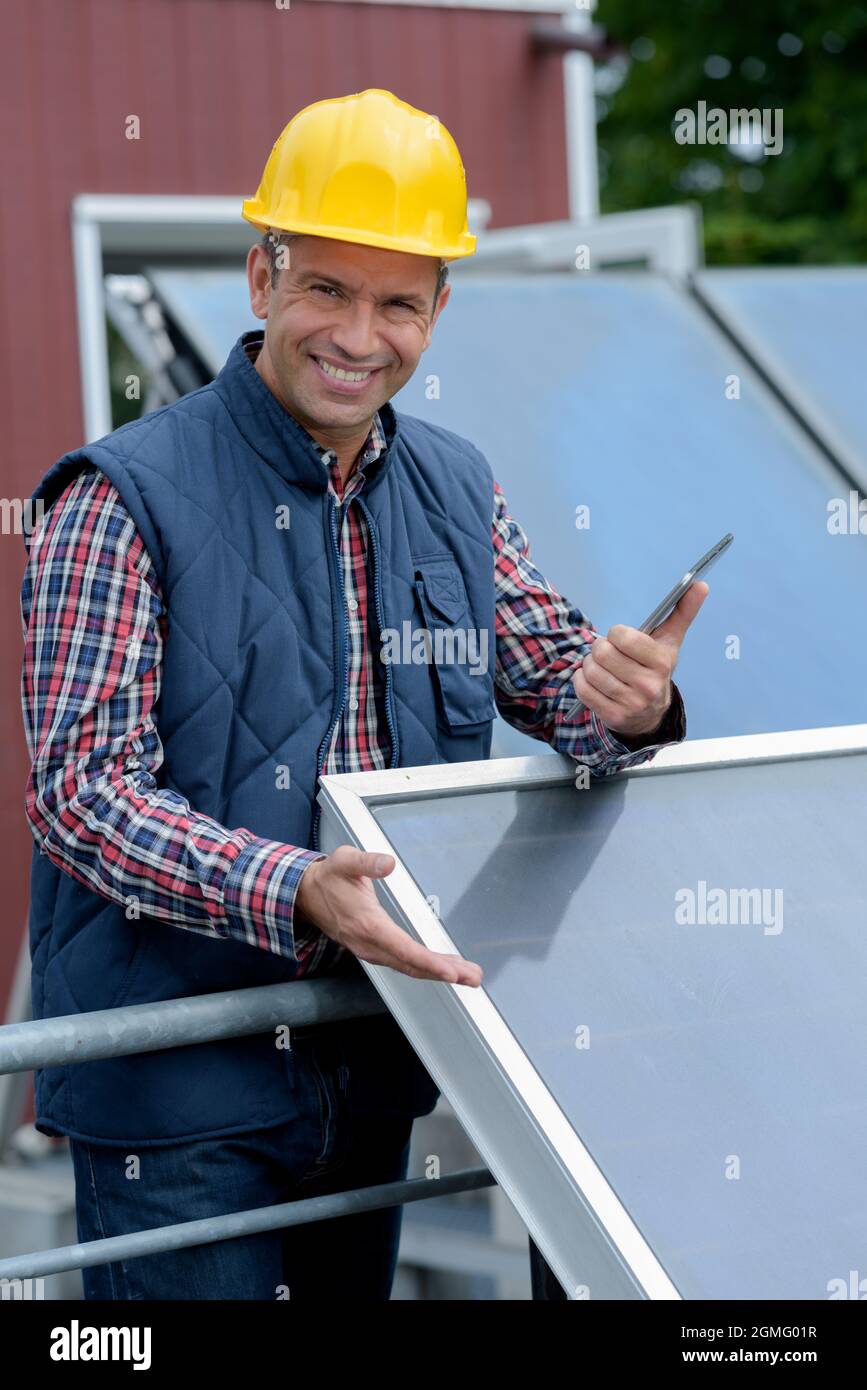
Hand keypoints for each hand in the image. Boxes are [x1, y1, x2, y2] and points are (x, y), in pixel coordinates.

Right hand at [295, 846, 482, 985]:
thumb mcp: (344, 860)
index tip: (451, 970)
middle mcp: (370, 944)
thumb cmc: (329, 877)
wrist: (306, 895)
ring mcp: (371, 950)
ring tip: (468, 975)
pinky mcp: (373, 950)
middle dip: (444, 972)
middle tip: (473, 976)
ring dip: (438, 973)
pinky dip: (425, 968)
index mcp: (367, 924)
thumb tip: (388, 863)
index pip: (403, 949)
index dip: (429, 962)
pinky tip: (443, 967)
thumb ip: (366, 861)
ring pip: (408, 967)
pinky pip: (403, 963)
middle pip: (411, 965)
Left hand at [572, 581, 708, 738]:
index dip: (616, 634)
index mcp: (661, 662)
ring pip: (590, 671)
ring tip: (602, 667)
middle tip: (609, 654)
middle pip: (602, 653)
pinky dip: (581, 680)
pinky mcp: (613, 716)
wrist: (651, 713)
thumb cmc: (655, 669)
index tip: (621, 639)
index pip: (623, 637)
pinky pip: (582, 689)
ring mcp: (630, 703)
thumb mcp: (669, 642)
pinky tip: (593, 681)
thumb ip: (683, 612)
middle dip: (600, 649)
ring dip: (590, 665)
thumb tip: (701, 584)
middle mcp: (648, 685)